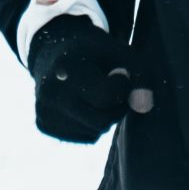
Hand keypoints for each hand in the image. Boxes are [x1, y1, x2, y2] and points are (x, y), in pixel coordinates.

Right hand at [29, 14, 151, 143]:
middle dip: (118, 108)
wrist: (58, 52)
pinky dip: (94, 125)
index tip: (121, 73)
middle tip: (117, 90)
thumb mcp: (122, 53)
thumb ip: (140, 76)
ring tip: (100, 94)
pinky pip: (86, 137)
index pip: (107, 96)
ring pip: (95, 132)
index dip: (124, 87)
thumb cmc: (96, 53)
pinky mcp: (44, 125)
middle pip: (102, 120)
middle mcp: (49, 93)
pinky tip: (87, 105)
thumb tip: (144, 106)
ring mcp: (43, 111)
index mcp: (66, 68)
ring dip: (107, 117)